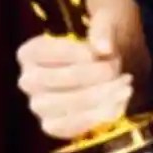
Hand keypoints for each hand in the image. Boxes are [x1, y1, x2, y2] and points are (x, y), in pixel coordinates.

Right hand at [15, 12, 131, 139]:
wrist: (102, 70)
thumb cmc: (98, 44)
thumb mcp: (103, 25)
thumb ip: (103, 31)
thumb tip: (103, 48)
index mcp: (30, 52)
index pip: (44, 51)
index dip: (73, 53)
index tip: (99, 53)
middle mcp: (27, 80)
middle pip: (53, 79)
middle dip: (89, 75)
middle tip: (117, 69)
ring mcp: (38, 105)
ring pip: (63, 104)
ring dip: (98, 97)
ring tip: (124, 87)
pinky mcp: (52, 125)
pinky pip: (70, 127)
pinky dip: (96, 116)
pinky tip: (117, 105)